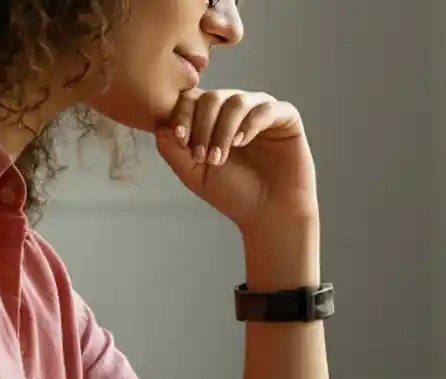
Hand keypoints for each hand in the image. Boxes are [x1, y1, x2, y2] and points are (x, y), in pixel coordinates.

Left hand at [155, 89, 318, 230]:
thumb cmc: (234, 194)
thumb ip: (172, 150)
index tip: (180, 140)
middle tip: (202, 157)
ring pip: (236, 100)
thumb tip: (159, 124)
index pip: (191, 99)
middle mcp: (236, 110)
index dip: (182, 114)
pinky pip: (266, 108)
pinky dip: (250, 123)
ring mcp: (261, 111)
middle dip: (202, 125)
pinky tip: (242, 143)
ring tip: (220, 158)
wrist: (269, 215)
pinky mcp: (286, 118)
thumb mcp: (194, 174)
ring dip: (223, 129)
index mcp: (213, 119)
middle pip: (211, 97)